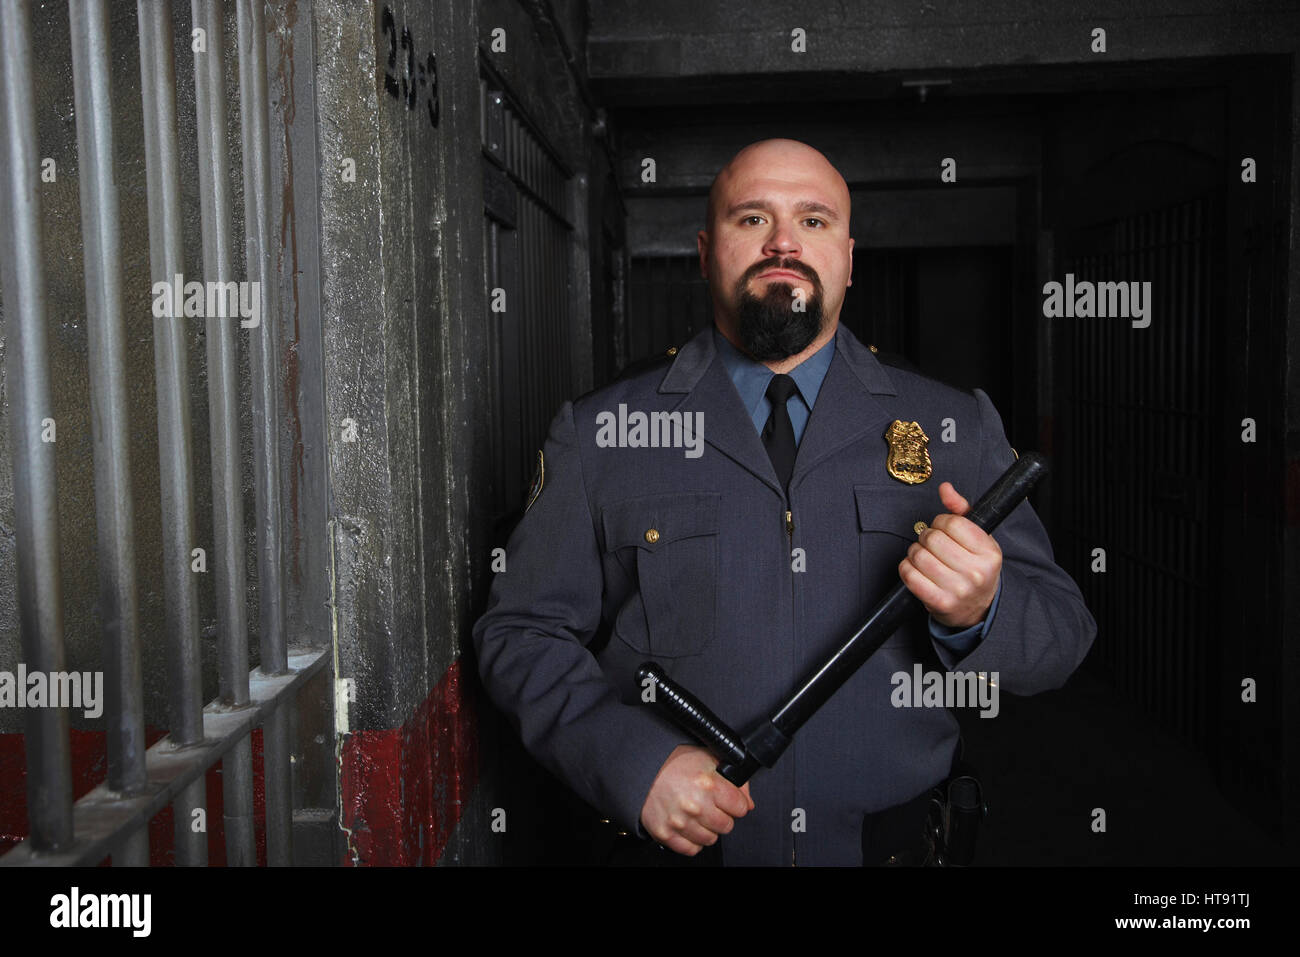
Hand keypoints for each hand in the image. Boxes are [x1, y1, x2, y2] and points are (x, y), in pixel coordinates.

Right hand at [640, 745, 753, 855]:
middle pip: (727, 826)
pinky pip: (691, 849)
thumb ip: (734, 780)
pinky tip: (688, 825)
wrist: (642, 769)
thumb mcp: (708, 759)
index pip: (741, 808)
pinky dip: (691, 840)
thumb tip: (748, 803)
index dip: (735, 803)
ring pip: (710, 839)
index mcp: (708, 784)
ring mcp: (680, 822)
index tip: (727, 799)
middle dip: (722, 816)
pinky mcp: (666, 834)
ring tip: (697, 814)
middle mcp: (695, 805)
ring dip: (707, 829)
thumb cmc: (674, 763)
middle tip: (710, 806)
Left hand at [898, 481, 1001, 628]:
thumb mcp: (979, 539)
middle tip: (930, 543)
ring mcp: (958, 589)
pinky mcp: (940, 602)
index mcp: (989, 553)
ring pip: (918, 555)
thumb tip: (945, 488)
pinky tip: (915, 569)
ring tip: (923, 556)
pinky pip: (910, 575)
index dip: (940, 522)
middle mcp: (976, 572)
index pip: (952, 523)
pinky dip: (906, 568)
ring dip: (914, 552)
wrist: (981, 609)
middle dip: (925, 537)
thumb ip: (962, 511)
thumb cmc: (976, 569)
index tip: (942, 528)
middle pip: (932, 539)